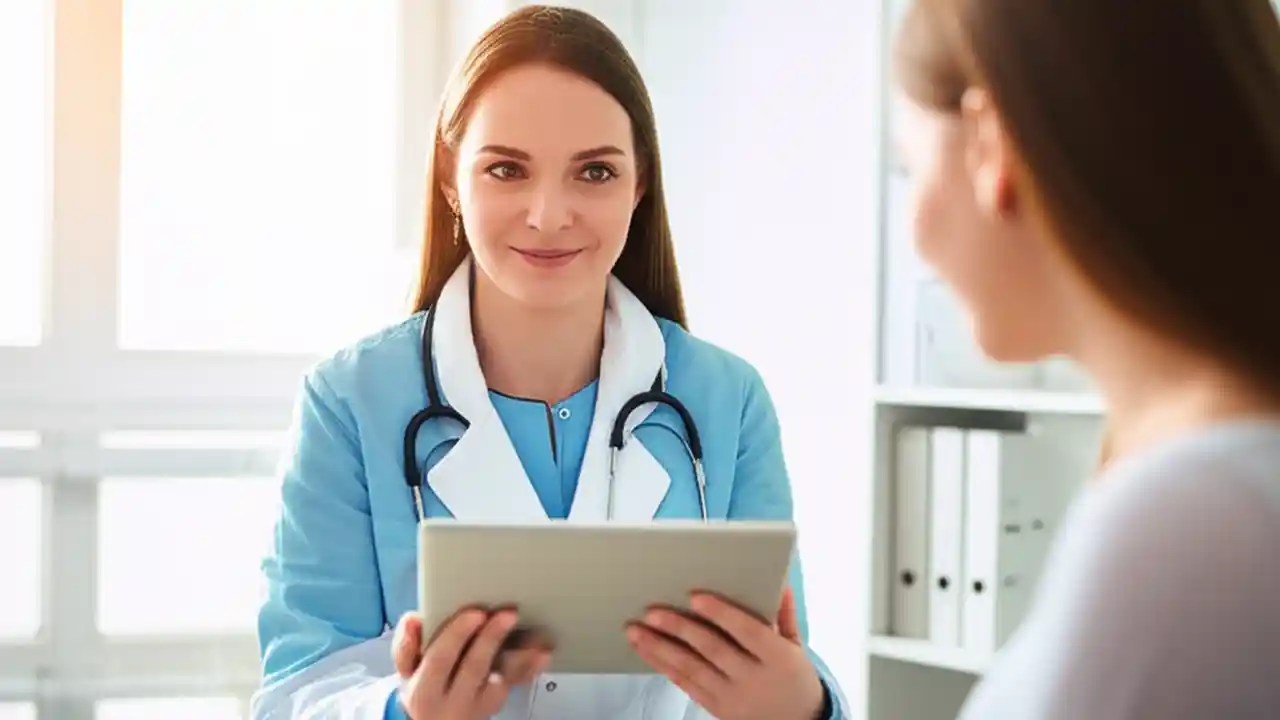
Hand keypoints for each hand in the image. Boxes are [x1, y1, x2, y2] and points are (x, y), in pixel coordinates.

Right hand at [391, 608, 550, 719]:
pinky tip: (542, 654)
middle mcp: (453, 701)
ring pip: (500, 681)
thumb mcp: (407, 668)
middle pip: (473, 668)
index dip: (457, 634)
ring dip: (519, 656)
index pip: (440, 659)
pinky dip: (530, 669)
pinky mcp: (496, 704)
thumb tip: (413, 618)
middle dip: (491, 638)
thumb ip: (407, 643)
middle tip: (507, 614)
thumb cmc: (423, 684)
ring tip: (534, 635)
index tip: (475, 612)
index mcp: (425, 689)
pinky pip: (515, 687)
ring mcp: (478, 705)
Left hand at [627, 588, 824, 719]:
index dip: (721, 613)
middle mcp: (753, 678)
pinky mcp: (718, 709)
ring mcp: (733, 697)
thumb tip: (778, 582)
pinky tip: (648, 651)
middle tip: (652, 612)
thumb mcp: (796, 646)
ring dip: (660, 648)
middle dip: (679, 628)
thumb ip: (784, 614)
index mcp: (778, 657)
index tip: (695, 596)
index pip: (747, 631)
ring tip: (636, 631)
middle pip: (712, 649)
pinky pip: (686, 685)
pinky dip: (664, 667)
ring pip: (691, 669)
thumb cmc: (794, 678)